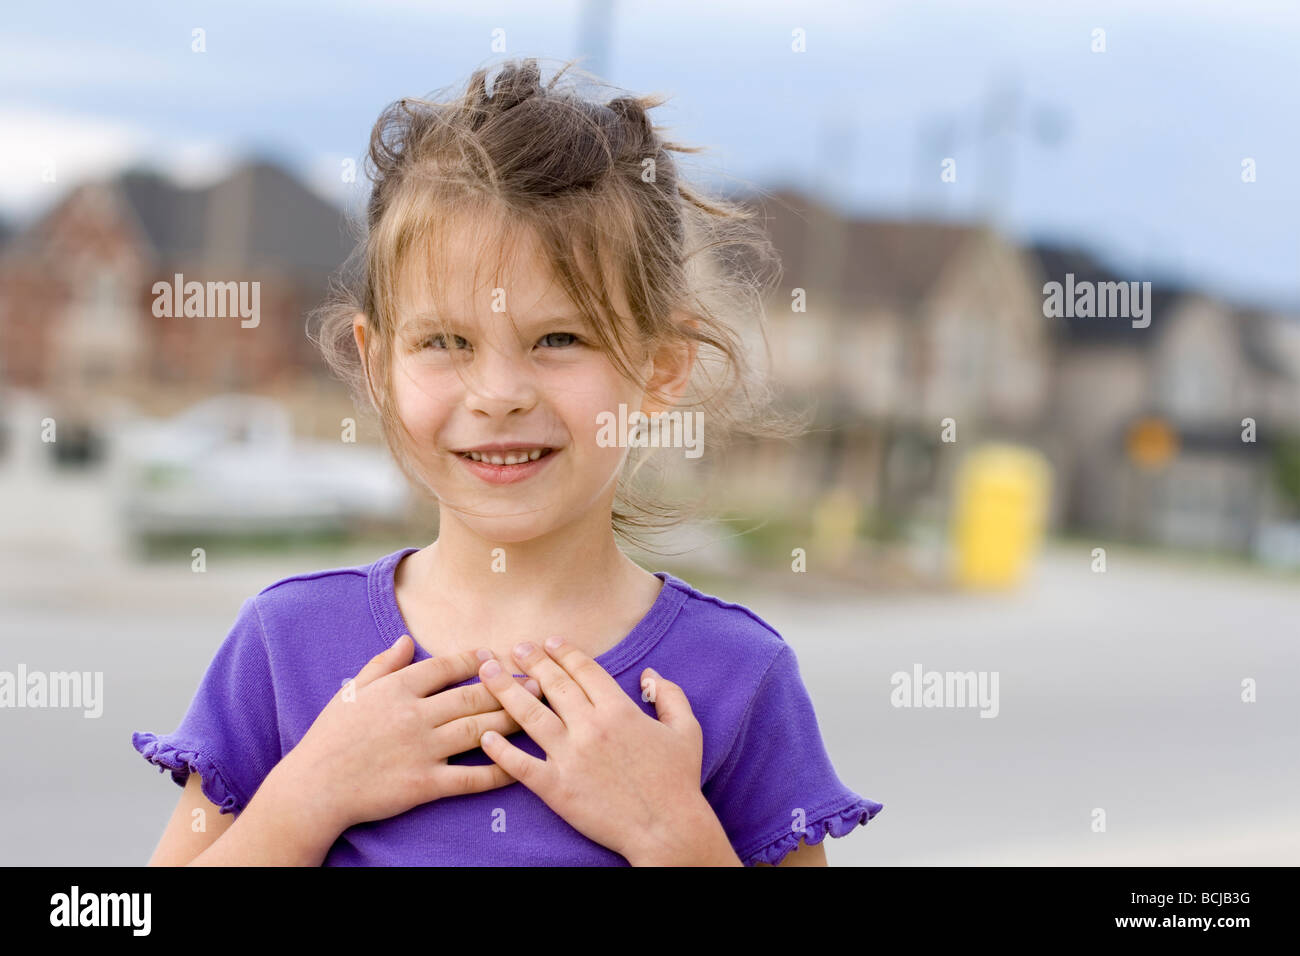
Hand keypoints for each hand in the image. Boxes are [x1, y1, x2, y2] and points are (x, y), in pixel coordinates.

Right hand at [278, 634, 541, 832]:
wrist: (314, 788)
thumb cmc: (330, 737)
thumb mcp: (352, 691)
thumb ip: (382, 665)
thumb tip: (406, 639)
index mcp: (397, 688)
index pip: (446, 666)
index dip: (475, 660)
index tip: (496, 656)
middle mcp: (414, 715)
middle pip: (472, 695)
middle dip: (508, 686)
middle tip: (536, 679)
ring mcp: (422, 750)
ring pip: (479, 729)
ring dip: (513, 718)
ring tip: (537, 709)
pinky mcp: (424, 784)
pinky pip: (471, 776)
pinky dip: (498, 768)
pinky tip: (520, 762)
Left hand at [475, 635, 739, 864]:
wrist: (667, 829)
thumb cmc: (680, 781)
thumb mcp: (686, 729)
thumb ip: (670, 695)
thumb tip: (649, 674)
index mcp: (619, 710)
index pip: (585, 670)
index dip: (565, 653)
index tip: (549, 642)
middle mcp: (590, 727)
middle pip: (553, 684)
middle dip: (531, 661)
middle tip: (514, 648)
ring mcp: (569, 757)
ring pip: (529, 714)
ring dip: (505, 690)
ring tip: (486, 673)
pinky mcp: (556, 788)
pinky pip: (520, 765)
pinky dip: (500, 750)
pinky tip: (484, 737)